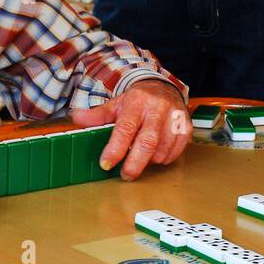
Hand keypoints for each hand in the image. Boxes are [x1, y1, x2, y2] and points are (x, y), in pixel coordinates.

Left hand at [72, 80, 189, 179]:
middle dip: (134, 163)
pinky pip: (175, 152)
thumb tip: (76, 117)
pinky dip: (163, 159)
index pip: (125, 128)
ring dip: (149, 161)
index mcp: (137, 102)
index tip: (106, 164)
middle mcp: (158, 108)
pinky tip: (155, 155)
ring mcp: (175, 118)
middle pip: (147, 142)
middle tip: (125, 175)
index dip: (115, 149)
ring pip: (162, 150)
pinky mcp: (187, 127)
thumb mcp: (116, 104)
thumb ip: (97, 115)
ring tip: (140, 159)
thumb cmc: (137, 101)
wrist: (164, 88)